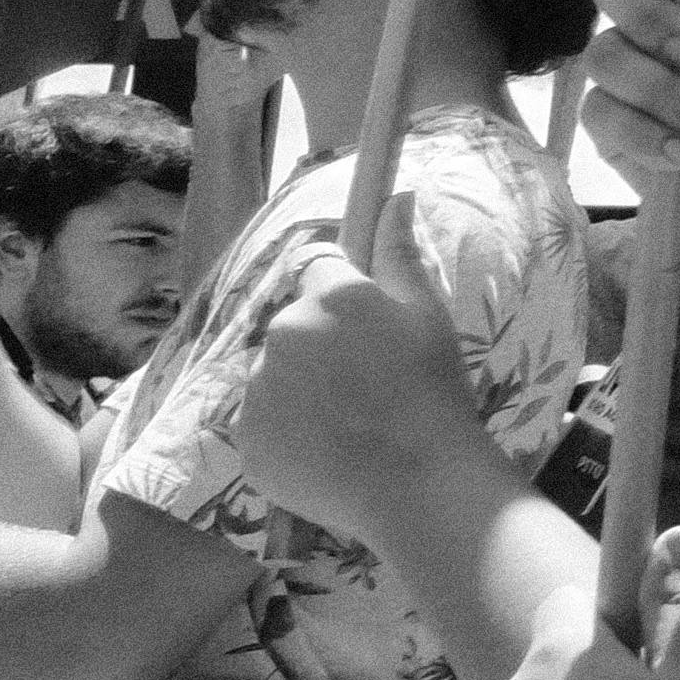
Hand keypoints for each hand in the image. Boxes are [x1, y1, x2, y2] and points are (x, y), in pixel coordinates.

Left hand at [241, 246, 495, 538]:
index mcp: (330, 297)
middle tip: (366, 381)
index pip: (316, 266)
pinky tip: (329, 450)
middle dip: (320, 343)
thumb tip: (395, 197)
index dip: (341, 292)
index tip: (365, 323)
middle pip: (293, 325)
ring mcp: (258, 388)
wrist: (415, 482)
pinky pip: (263, 422)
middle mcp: (283, 333)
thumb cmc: (434, 392)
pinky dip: (288, 432)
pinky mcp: (245, 437)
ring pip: (275, 374)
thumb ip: (401, 254)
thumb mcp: (430, 315)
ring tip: (349, 422)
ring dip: (301, 388)